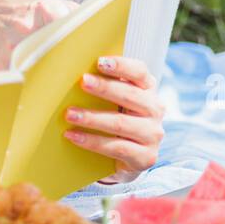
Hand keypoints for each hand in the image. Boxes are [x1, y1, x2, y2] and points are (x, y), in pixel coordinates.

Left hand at [62, 56, 163, 177]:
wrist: (125, 161)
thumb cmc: (115, 122)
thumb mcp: (114, 102)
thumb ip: (105, 86)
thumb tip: (73, 72)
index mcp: (148, 89)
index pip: (139, 72)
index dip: (121, 65)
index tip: (99, 62)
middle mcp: (154, 110)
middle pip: (130, 95)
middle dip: (104, 88)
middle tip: (82, 82)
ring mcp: (152, 135)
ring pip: (120, 123)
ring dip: (92, 118)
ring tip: (70, 114)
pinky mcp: (146, 157)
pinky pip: (116, 147)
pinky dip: (92, 141)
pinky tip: (73, 137)